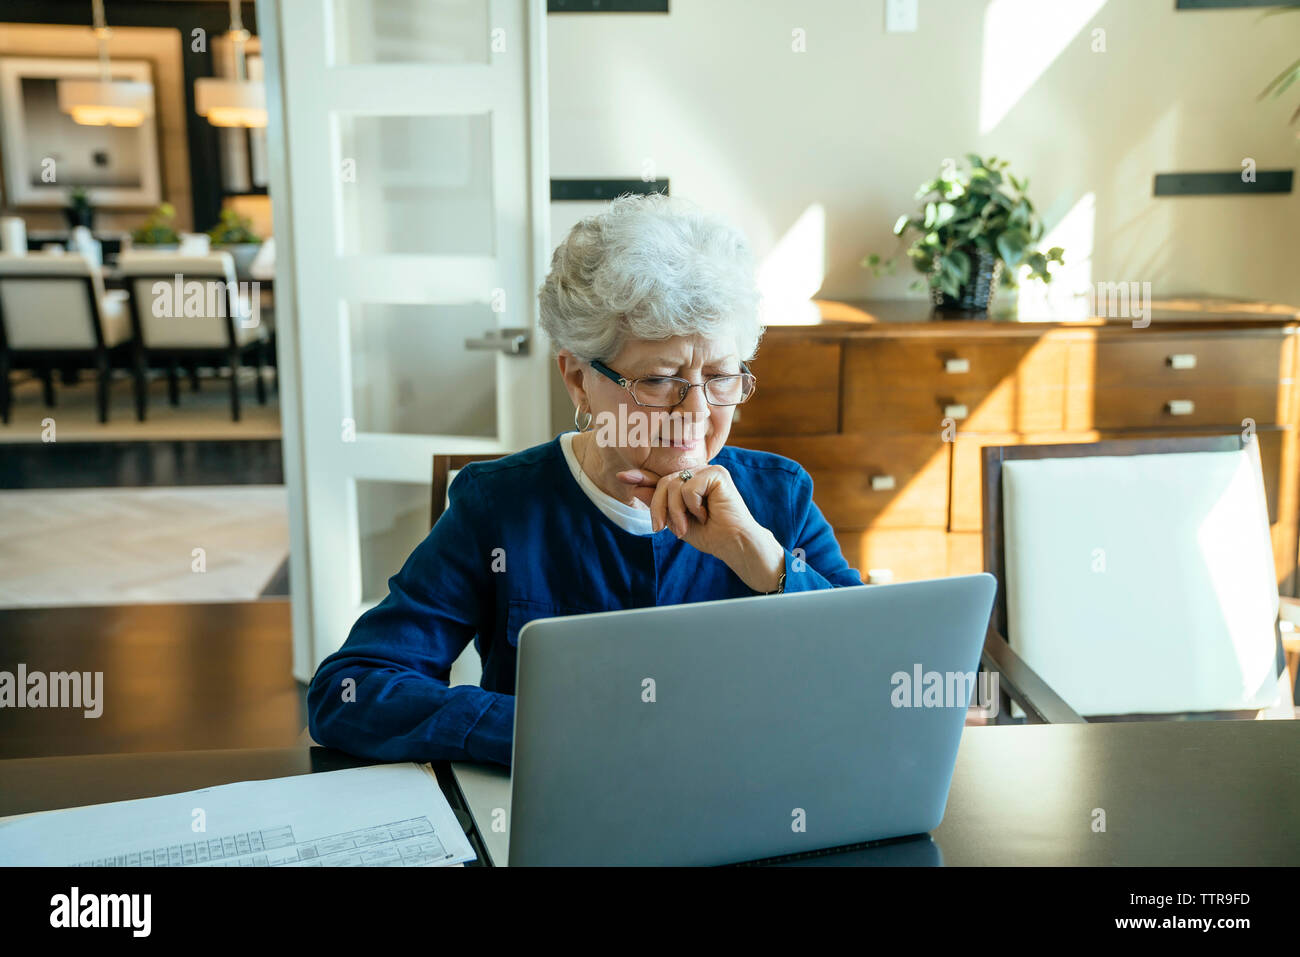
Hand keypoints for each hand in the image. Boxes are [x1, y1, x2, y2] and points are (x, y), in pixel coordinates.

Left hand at [616, 463, 784, 591]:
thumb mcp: (676, 520)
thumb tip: (636, 487)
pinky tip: (708, 513)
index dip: (642, 478)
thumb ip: (659, 503)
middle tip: (665, 530)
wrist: (732, 543)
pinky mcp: (717, 473)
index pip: (662, 479)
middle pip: (663, 483)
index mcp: (690, 483)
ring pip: (673, 485)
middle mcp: (699, 473)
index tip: (622, 477)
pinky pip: (688, 487)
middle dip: (659, 508)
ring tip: (689, 525)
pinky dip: (693, 506)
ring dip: (676, 511)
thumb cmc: (710, 535)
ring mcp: (708, 471)